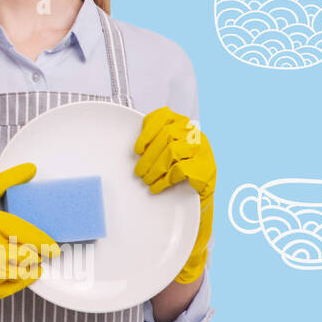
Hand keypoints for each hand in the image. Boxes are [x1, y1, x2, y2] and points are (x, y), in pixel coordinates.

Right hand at [0, 162, 59, 299]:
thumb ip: (5, 181)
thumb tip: (29, 169)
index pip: (32, 236)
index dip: (47, 243)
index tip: (54, 245)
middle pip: (29, 256)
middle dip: (40, 255)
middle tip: (45, 252)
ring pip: (20, 274)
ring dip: (32, 269)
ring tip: (35, 263)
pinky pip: (6, 288)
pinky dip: (18, 284)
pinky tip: (21, 277)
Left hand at [134, 106, 214, 282]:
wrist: (196, 205)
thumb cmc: (173, 178)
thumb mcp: (160, 157)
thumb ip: (149, 145)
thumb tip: (114, 147)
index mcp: (183, 127)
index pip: (164, 116)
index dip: (147, 130)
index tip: (136, 149)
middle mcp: (196, 136)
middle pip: (168, 134)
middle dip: (148, 156)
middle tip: (138, 172)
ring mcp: (205, 153)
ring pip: (174, 150)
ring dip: (155, 167)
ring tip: (147, 180)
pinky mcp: (208, 172)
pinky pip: (182, 170)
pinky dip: (166, 179)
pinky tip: (158, 187)